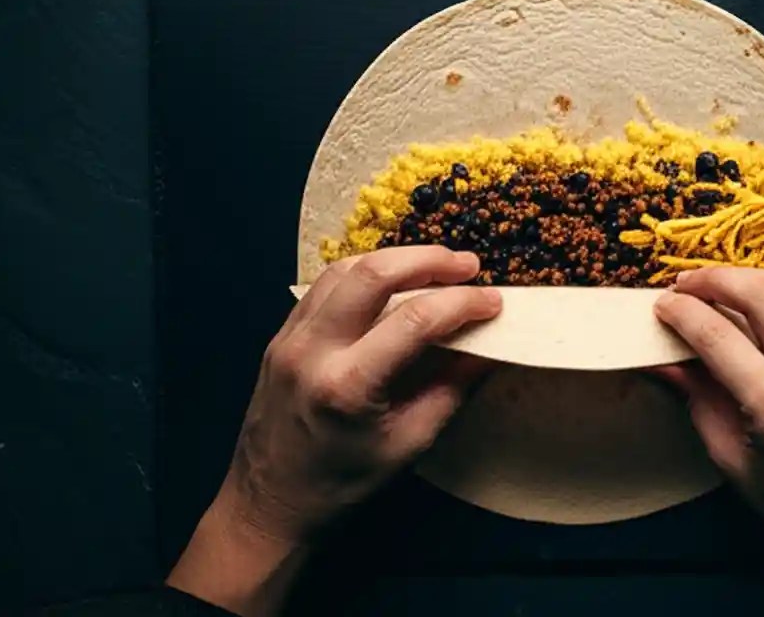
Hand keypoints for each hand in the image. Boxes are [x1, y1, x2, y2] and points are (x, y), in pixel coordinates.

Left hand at [168, 246, 502, 615]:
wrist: (269, 503)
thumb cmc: (342, 484)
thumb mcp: (408, 444)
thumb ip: (452, 390)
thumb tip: (490, 348)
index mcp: (348, 386)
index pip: (416, 321)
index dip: (462, 304)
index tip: (494, 302)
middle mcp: (313, 350)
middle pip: (374, 274)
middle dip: (428, 260)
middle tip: (468, 265)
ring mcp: (290, 338)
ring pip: (345, 269)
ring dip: (395, 260)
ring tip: (436, 266)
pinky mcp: (281, 336)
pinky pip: (324, 287)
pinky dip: (364, 274)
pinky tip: (392, 281)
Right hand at [653, 268, 763, 616]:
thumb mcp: (734, 464)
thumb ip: (700, 403)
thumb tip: (664, 360)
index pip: (718, 338)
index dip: (683, 313)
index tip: (663, 305)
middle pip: (762, 297)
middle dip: (717, 280)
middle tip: (688, 282)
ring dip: (759, 278)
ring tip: (729, 283)